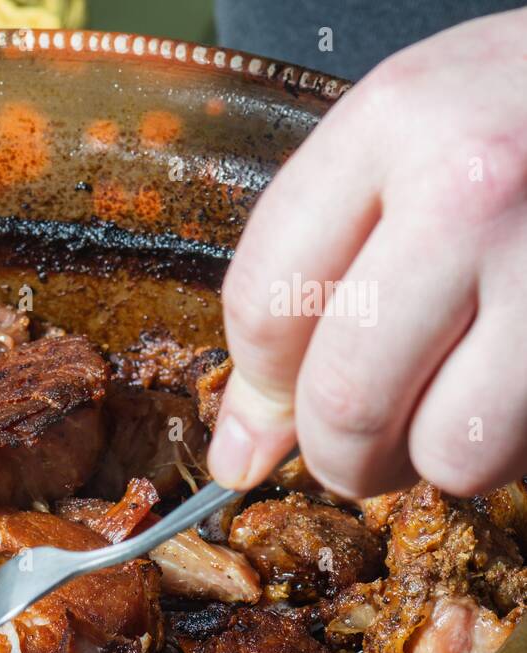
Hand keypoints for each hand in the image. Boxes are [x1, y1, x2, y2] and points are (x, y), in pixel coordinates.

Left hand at [207, 7, 526, 498]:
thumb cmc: (525, 102)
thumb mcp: (408, 135)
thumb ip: (312, 268)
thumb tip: (244, 445)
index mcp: (393, 125)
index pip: (265, 307)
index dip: (258, 385)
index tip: (269, 408)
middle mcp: (473, 190)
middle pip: (346, 398)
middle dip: (337, 456)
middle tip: (352, 448)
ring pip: (450, 452)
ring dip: (436, 459)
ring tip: (451, 403)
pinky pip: (525, 447)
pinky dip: (507, 443)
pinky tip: (510, 382)